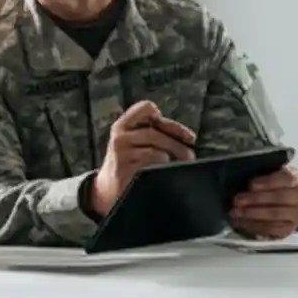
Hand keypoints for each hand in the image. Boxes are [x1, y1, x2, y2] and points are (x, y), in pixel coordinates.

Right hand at [89, 101, 195, 216]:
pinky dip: (164, 164)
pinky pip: (150, 161)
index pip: (146, 108)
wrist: (107, 189)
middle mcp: (119, 136)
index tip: (180, 134)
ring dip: (174, 154)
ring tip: (184, 162)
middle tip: (190, 154)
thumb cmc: (128, 163)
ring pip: (155, 148)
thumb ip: (153, 134)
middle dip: (177, 143)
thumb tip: (187, 137)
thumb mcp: (133, 142)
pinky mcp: (123, 169)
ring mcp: (120, 152)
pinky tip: (168, 169)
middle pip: (155, 132)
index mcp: (123, 125)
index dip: (166, 121)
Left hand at [229, 166, 297, 238]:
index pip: (287, 178)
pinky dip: (254, 225)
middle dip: (257, 199)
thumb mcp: (268, 173)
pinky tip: (241, 222)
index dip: (269, 182)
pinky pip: (272, 229)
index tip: (252, 185)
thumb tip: (245, 181)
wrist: (279, 200)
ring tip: (236, 212)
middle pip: (281, 197)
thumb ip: (261, 174)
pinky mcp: (290, 229)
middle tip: (238, 200)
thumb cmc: (270, 182)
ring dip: (253, 214)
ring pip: (276, 214)